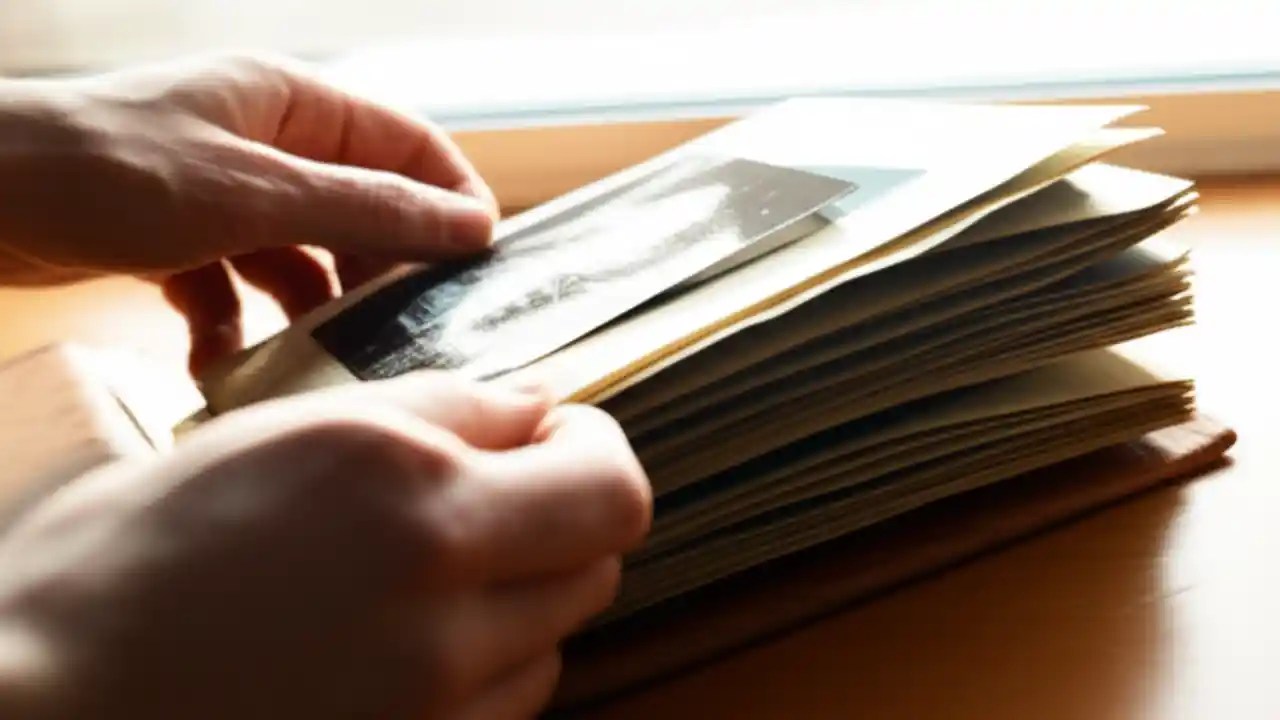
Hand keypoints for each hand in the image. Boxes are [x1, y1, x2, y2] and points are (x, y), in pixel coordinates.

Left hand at [0, 54, 498, 373]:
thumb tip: (468, 224)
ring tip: (313, 357)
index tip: (481, 264)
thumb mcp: (252, 195)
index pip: (408, 144)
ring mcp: (220, 190)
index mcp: (291, 104)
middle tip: (401, 328)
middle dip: (378, 268)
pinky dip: (236, 327)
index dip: (452, 199)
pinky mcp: (177, 237)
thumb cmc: (100, 169)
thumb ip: (365, 210)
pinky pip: (236, 287)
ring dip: (305, 309)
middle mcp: (263, 142)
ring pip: (301, 255)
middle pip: (360, 206)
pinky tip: (222, 361)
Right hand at [0, 374, 650, 719]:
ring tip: (428, 574)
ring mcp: (434, 707)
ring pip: (556, 638)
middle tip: (495, 495)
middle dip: (563, 516)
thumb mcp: (287, 434)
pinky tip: (404, 641)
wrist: (53, 704)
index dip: (595, 452)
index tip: (557, 439)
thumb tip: (539, 407)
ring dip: (523, 594)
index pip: (610, 486)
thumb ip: (440, 410)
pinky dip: (483, 664)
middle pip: (599, 563)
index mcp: (414, 499)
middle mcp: (443, 610)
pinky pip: (504, 706)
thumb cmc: (139, 559)